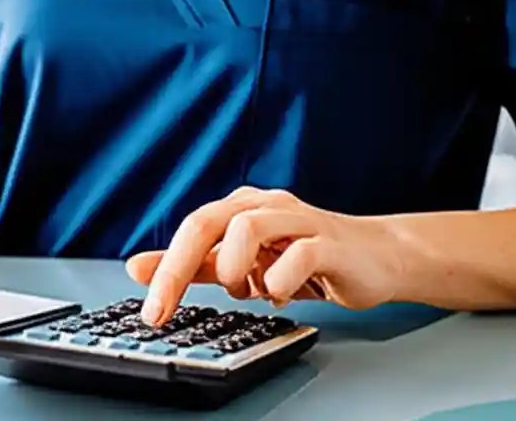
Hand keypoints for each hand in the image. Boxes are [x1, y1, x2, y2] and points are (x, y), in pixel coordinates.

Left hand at [126, 187, 405, 324]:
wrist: (377, 259)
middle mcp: (264, 205)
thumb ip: (194, 265)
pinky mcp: (330, 241)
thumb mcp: (242, 264)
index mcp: (239, 208)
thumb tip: (138, 268)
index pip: (190, 229)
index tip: (150, 310)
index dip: (164, 268)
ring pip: (248, 227)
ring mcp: (298, 220)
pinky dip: (280, 279)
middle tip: (164, 308)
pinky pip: (300, 253)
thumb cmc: (306, 259)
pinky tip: (280, 294)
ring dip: (234, 267)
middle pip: (207, 221)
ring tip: (246, 290)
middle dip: (178, 268)